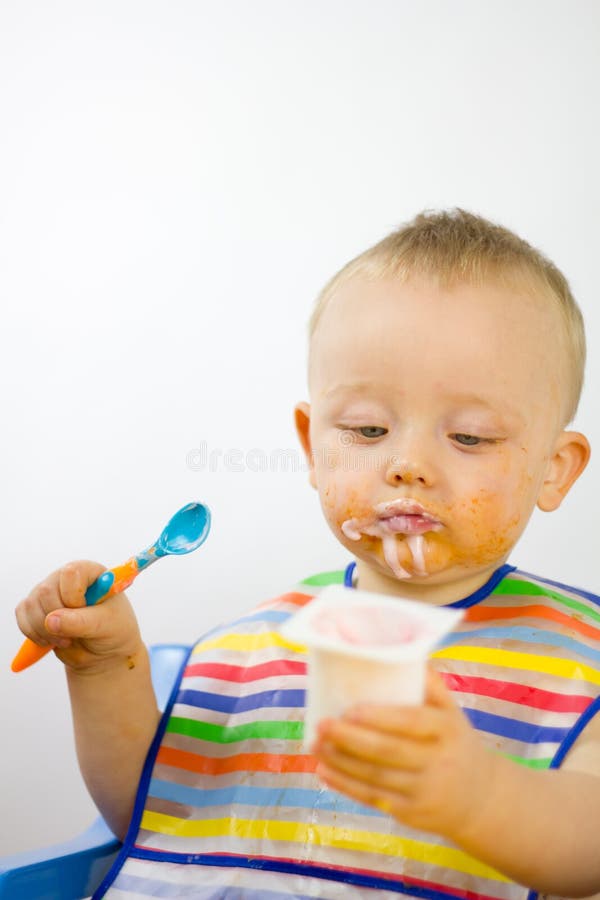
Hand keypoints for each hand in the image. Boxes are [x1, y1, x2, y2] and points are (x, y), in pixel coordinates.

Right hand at [15, 560, 143, 671]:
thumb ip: (81, 621)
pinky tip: (51, 641)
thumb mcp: (106, 625)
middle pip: (46, 591)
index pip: (71, 573)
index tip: (84, 612)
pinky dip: (33, 633)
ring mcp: (49, 591)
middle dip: (58, 619)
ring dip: (45, 630)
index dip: (73, 597)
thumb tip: (51, 620)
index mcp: (90, 572)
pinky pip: (22, 615)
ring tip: (66, 640)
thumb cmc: (114, 630)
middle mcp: (66, 578)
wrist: (105, 650)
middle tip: (74, 636)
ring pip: (31, 605)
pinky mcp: (36, 608)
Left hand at [311, 666, 494, 839]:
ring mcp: (424, 790)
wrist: (481, 799)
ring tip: (315, 743)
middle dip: (350, 738)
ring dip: (340, 760)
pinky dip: (345, 784)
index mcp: (447, 729)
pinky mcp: (411, 813)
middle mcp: (438, 761)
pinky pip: (372, 797)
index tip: (350, 709)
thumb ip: (430, 685)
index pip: (412, 722)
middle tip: (322, 723)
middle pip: (387, 750)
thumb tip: (402, 650)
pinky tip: (323, 769)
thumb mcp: (452, 713)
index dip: (380, 717)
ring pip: (374, 775)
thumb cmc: (455, 743)